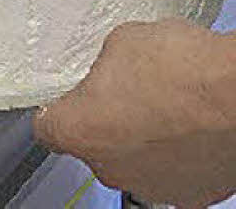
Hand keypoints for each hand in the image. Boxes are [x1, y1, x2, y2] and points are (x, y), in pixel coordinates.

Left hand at [34, 20, 235, 208]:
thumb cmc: (181, 67)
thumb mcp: (120, 42)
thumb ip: (102, 67)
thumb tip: (111, 72)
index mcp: (80, 131)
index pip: (46, 128)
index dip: (55, 110)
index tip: (64, 99)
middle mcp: (109, 169)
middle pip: (91, 145)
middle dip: (103, 120)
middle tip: (125, 92)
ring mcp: (150, 186)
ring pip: (129, 160)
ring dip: (138, 139)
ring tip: (164, 106)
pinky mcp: (189, 195)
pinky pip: (167, 171)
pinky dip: (172, 154)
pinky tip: (186, 126)